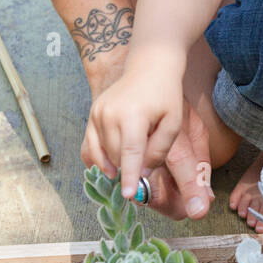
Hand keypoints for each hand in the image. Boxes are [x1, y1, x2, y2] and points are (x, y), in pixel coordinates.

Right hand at [81, 66, 183, 200]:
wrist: (149, 66)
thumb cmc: (166, 95)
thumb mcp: (172, 122)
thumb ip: (160, 149)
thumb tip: (144, 173)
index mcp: (133, 116)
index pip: (130, 153)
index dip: (130, 176)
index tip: (128, 195)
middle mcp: (109, 114)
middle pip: (116, 156)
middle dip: (128, 170)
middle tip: (141, 175)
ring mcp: (97, 114)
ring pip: (103, 153)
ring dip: (115, 165)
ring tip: (127, 169)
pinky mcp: (92, 114)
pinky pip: (89, 145)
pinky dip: (98, 159)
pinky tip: (109, 168)